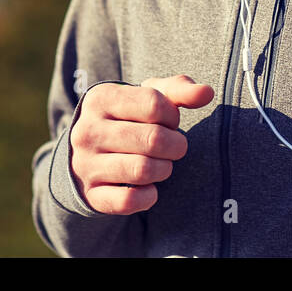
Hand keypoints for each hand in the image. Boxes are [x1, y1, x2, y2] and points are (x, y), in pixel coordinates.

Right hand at [69, 74, 214, 214]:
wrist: (84, 153)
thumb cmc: (126, 118)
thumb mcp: (146, 96)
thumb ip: (178, 90)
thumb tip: (206, 93)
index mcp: (100, 99)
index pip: (154, 104)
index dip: (172, 115)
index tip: (169, 122)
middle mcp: (88, 131)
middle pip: (153, 138)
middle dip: (175, 145)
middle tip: (174, 147)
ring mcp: (86, 164)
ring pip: (143, 170)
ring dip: (164, 169)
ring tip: (161, 164)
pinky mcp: (92, 194)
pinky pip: (130, 200)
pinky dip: (149, 196)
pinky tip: (149, 187)